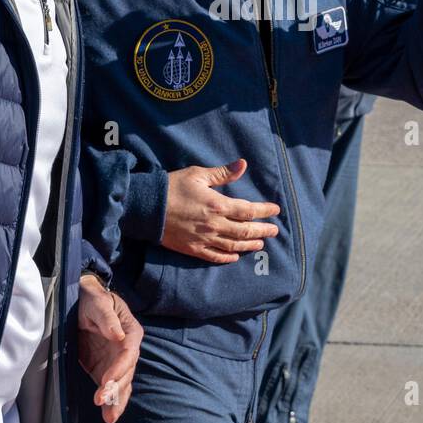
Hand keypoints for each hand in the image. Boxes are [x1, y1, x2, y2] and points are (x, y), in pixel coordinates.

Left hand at [78, 275, 143, 422]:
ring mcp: (116, 361)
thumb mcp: (98, 302)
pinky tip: (108, 416)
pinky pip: (111, 387)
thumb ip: (107, 318)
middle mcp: (127, 348)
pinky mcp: (104, 369)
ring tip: (109, 418)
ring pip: (122, 384)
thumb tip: (119, 335)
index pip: (128, 353)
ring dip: (117, 400)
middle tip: (101, 401)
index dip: (119, 368)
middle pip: (126, 372)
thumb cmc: (92, 298)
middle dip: (116, 388)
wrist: (82, 300)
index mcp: (130, 331)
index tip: (107, 381)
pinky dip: (110, 401)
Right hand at [162, 159, 279, 263]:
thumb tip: (243, 165)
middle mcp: (214, 225)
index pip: (248, 211)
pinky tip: (235, 257)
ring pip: (233, 245)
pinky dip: (227, 257)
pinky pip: (214, 256)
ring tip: (261, 244)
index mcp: (217, 205)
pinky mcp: (193, 249)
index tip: (275, 210)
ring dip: (249, 245)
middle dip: (262, 230)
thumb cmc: (172, 187)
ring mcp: (204, 239)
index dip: (264, 211)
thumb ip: (222, 173)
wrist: (146, 207)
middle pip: (245, 231)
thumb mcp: (197, 175)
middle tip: (275, 230)